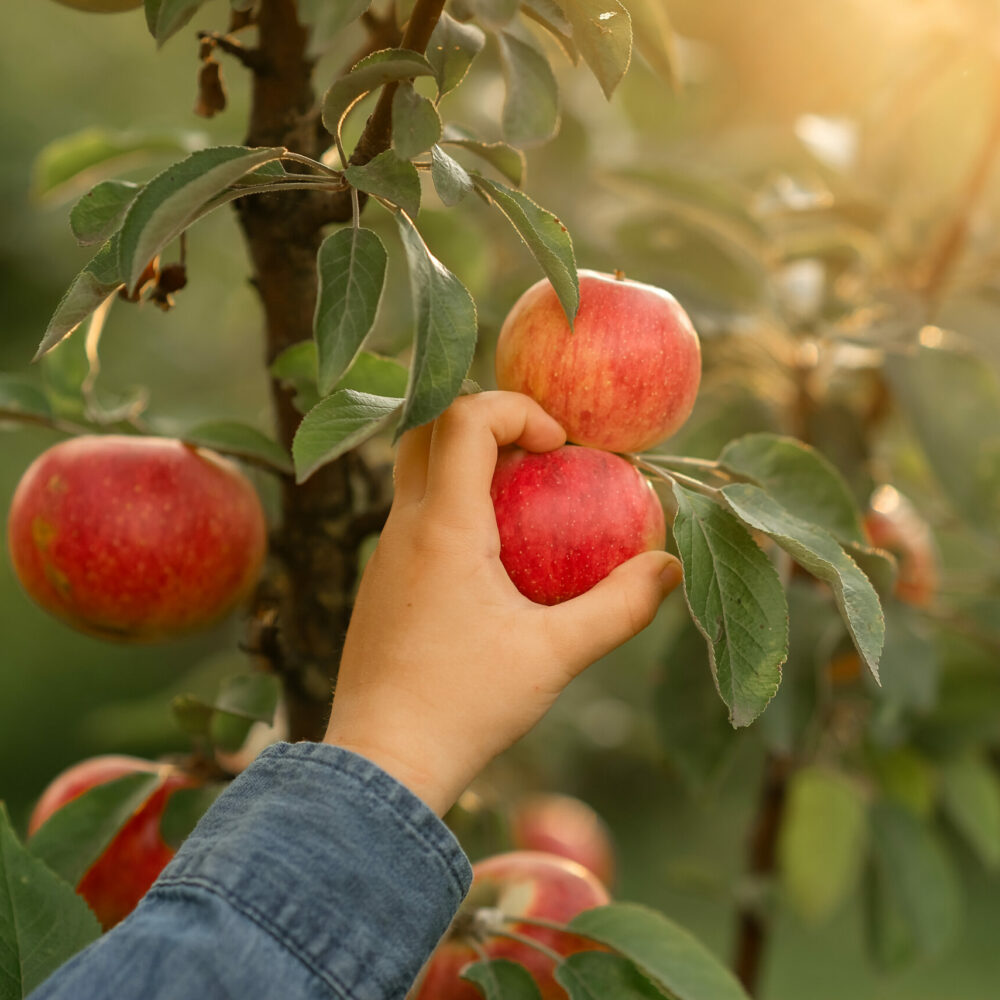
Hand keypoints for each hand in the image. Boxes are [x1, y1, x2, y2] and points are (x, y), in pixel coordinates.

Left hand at [324, 391, 682, 814]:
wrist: (381, 763)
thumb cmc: (467, 707)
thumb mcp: (556, 656)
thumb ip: (620, 607)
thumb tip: (672, 567)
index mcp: (443, 525)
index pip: (464, 417)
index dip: (516, 408)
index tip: (560, 447)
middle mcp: (403, 526)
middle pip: (427, 428)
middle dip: (485, 420)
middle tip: (536, 456)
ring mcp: (381, 554)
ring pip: (414, 471)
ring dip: (467, 464)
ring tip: (524, 506)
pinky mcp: (377, 582)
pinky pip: (412, 516)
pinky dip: (452, 506)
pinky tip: (492, 562)